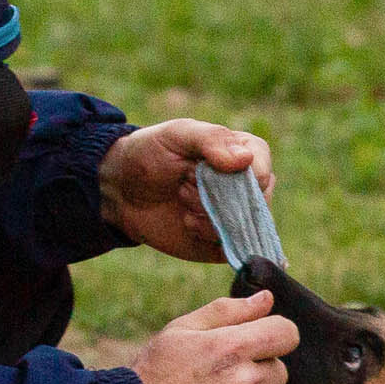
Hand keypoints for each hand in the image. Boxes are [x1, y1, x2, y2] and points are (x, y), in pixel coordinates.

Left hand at [99, 119, 274, 261]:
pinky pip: (234, 249)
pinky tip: (187, 223)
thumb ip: (211, 140)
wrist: (122, 190)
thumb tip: (246, 159)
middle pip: (254, 202)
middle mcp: (247, 187)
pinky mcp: (225, 242)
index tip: (201, 169)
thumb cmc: (150, 153)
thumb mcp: (176, 134)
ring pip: (244, 227)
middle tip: (183, 184)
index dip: (234, 175)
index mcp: (242, 153)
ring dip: (208, 217)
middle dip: (214, 197)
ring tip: (182, 201)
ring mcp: (238, 216)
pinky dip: (208, 238)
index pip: (262, 170)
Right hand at [132, 290, 295, 383]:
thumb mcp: (180, 331)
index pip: (286, 333)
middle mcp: (247, 381)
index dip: (273, 335)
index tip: (257, 343)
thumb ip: (227, 312)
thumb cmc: (154, 375)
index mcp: (231, 346)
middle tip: (219, 379)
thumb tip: (267, 298)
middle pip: (278, 370)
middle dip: (255, 371)